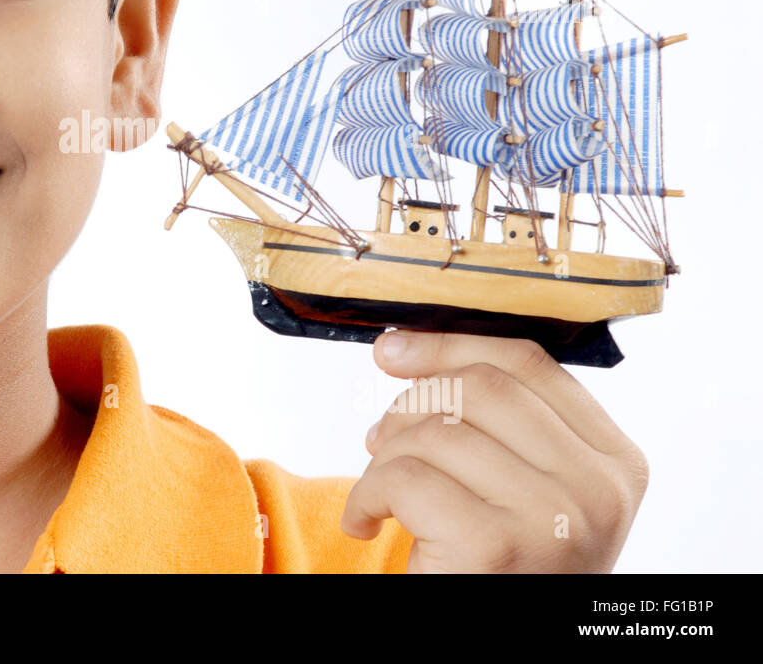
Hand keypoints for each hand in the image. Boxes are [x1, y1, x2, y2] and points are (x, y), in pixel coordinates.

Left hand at [341, 330, 648, 572]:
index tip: (394, 350)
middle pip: (480, 387)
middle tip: (380, 438)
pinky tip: (367, 521)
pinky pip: (403, 478)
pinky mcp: (494, 546)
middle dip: (411, 403)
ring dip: (383, 457)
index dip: (450, 346)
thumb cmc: (504, 567)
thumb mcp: (528, 490)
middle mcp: (597, 488)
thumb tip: (401, 351)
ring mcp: (551, 518)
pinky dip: (366, 495)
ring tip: (379, 492)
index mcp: (615, 461)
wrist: (502, 645)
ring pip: (434, 431)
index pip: (529, 364)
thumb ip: (499, 424)